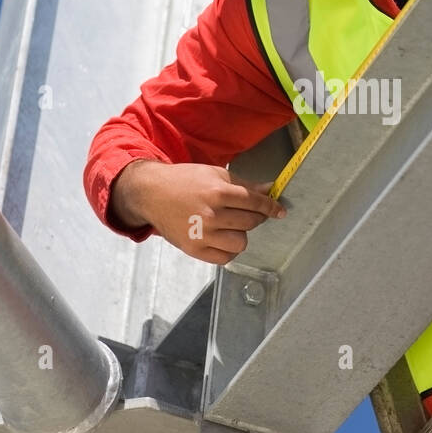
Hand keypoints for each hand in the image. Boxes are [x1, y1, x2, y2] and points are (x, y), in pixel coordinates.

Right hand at [111, 160, 286, 264]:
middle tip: (247, 213)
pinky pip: (224, 258)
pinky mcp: (193, 249)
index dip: (271, 207)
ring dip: (241, 234)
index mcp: (217, 192)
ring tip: (231, 226)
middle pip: (250, 223)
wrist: (151, 193)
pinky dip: (228, 250)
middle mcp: (211, 215)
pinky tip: (223, 238)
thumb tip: (270, 190)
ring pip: (240, 243)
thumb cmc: (184, 181)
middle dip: (254, 217)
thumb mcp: (214, 174)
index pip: (254, 202)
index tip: (280, 211)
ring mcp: (202, 234)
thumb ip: (244, 185)